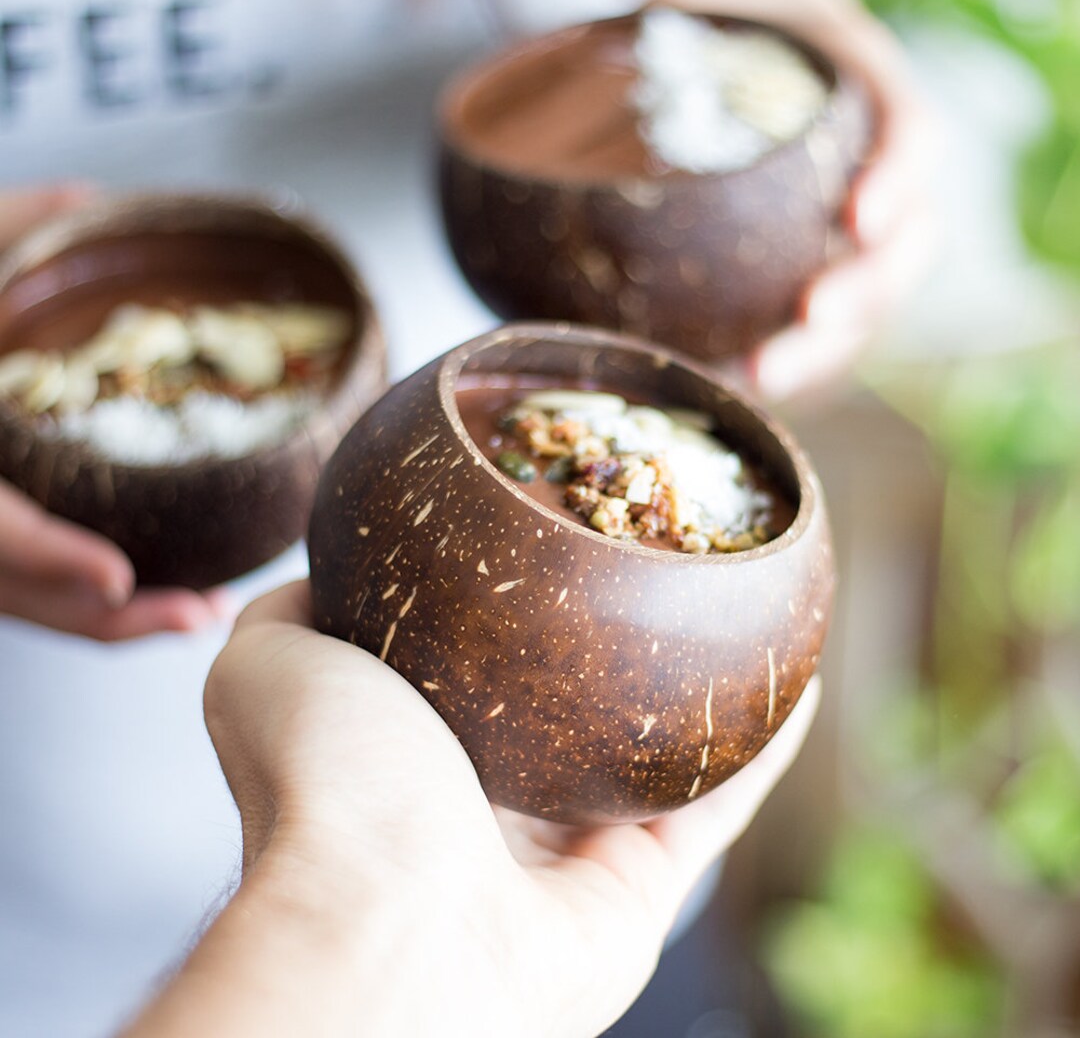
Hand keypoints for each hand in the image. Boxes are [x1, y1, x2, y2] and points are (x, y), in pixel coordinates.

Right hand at [0, 186, 230, 639]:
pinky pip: (31, 583)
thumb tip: (88, 201)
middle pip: (15, 587)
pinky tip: (163, 589)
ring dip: (113, 618)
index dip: (45, 555)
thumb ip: (4, 227)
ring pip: (27, 599)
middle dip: (107, 616)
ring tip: (200, 611)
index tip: (116, 577)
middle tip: (199, 614)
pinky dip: (93, 594)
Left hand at [133, 580, 818, 1036]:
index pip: (486, 665)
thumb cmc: (324, 781)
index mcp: (420, 749)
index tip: (561, 541)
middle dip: (621, 645)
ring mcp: (571, 851)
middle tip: (663, 562)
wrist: (387, 917)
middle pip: (579, 707)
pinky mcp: (640, 889)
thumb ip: (288, 613)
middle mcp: (495, 803)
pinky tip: (800, 677)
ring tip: (742, 609)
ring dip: (704, 690)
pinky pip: (718, 805)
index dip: (525, 605)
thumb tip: (321, 572)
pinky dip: (764, 745)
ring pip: (658, 754)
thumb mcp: (269, 661)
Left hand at [655, 0, 939, 402]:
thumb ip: (672, 65)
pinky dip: (789, 363)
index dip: (896, 179)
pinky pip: (819, 331)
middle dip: (865, 288)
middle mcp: (876, 176)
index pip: (909, 136)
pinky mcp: (820, 286)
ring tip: (765, 375)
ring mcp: (856, 243)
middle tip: (813, 317)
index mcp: (865, 99)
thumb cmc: (713, 39)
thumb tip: (560, 96)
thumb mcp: (702, 26)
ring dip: (825, 348)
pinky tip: (735, 382)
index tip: (858, 219)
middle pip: (904, 245)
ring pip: (869, 305)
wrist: (726, 58)